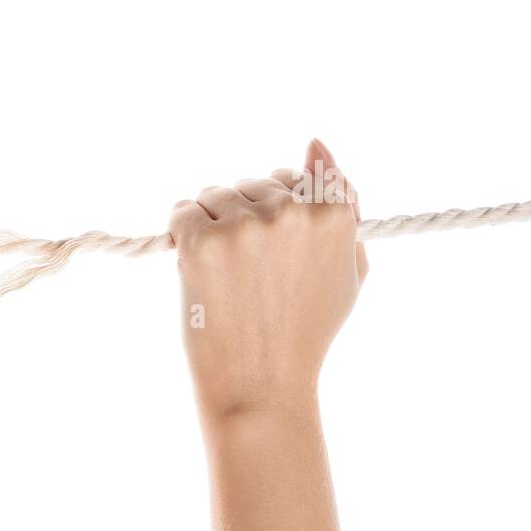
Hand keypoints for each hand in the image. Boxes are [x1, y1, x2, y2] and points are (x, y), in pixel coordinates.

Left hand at [169, 140, 368, 420]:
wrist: (260, 384)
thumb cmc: (305, 332)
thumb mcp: (348, 271)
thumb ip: (342, 206)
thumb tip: (317, 146)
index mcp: (332, 214)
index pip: (306, 172)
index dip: (287, 206)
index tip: (281, 245)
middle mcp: (290, 211)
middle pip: (255, 183)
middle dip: (248, 216)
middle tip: (252, 273)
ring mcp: (244, 225)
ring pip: (216, 194)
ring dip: (213, 224)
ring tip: (227, 275)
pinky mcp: (202, 242)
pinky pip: (182, 211)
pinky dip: (183, 233)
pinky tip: (197, 267)